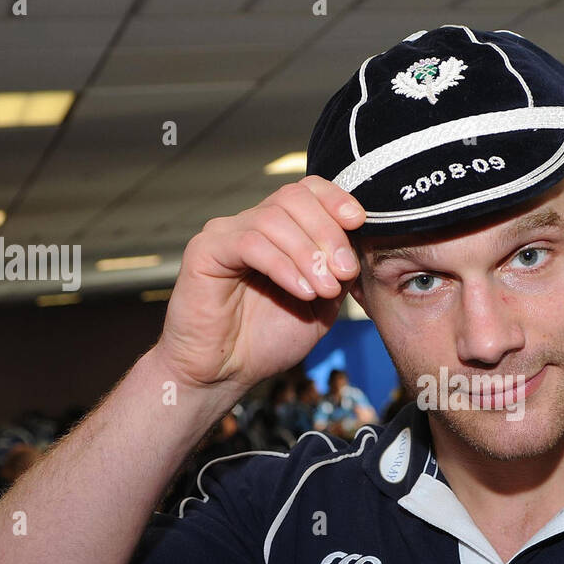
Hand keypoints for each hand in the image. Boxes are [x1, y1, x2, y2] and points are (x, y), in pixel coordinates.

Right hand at [156, 176, 365, 393]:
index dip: (335, 199)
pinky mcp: (205, 250)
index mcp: (278, 231)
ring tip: (325, 289)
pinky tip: (301, 291)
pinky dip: (283, 266)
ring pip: (273, 218)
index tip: (359, 222)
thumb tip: (358, 246)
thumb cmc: (267, 340)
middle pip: (293, 197)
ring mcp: (225, 234)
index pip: (306, 190)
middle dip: (328, 232)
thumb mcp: (321, 306)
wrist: (224, 373)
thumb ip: (338, 274)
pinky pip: (250, 243)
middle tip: (344, 271)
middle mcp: (250, 224)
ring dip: (309, 253)